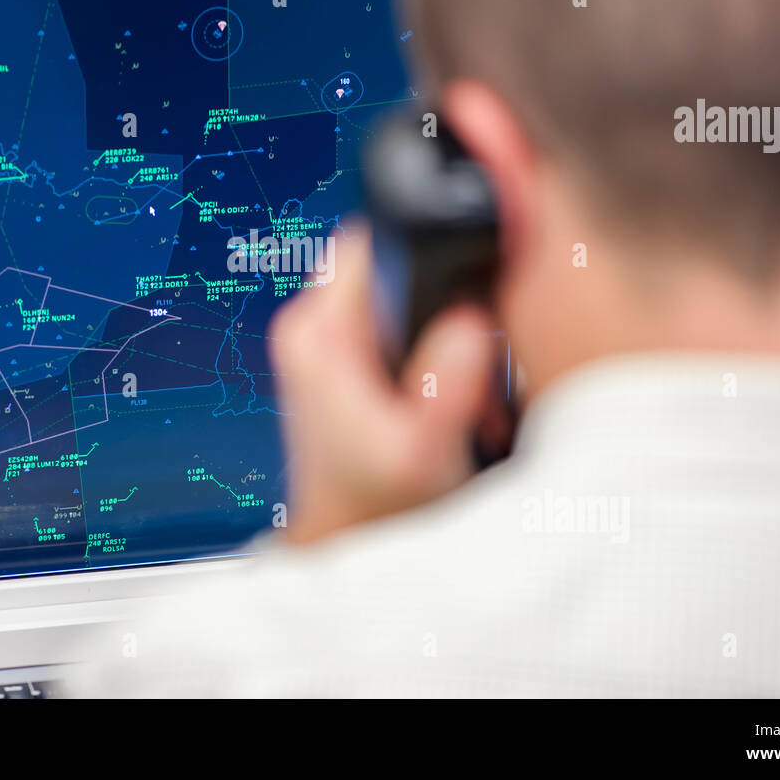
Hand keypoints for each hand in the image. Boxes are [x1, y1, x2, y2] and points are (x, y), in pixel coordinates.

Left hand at [269, 225, 501, 544]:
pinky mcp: (337, 355)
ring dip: (435, 316)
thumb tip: (470, 321)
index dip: (428, 249)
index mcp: (318, 334)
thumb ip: (448, 383)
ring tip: (456, 371)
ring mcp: (321, 340)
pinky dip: (422, 337)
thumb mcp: (425, 450)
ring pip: (393, 285)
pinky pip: (387, 314)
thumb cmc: (380, 505)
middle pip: (388, 258)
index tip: (465, 282)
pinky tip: (439, 379)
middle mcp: (309, 328)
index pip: (372, 238)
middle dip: (440, 288)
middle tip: (470, 340)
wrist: (355, 541)